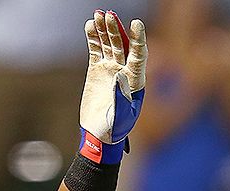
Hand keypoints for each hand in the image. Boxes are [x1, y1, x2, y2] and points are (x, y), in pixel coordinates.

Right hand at [79, 10, 146, 163]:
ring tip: (99, 15)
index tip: (136, 24)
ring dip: (105, 29)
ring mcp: (111, 69)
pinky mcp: (97, 71)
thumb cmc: (114, 130)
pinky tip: (90, 26)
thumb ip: (121, 98)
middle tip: (109, 15)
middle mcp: (125, 71)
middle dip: (117, 30)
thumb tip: (119, 75)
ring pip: (109, 44)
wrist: (99, 135)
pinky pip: (96, 50)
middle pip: (123, 45)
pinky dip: (93, 38)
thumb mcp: (121, 118)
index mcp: (135, 81)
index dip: (138, 39)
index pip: (139, 54)